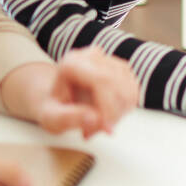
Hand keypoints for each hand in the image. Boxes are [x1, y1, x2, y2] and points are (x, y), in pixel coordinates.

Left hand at [0, 46, 139, 137]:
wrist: (58, 100)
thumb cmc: (53, 109)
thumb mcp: (52, 119)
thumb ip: (69, 119)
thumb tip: (94, 119)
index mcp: (71, 63)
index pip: (101, 80)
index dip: (109, 106)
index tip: (106, 127)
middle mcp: (91, 56)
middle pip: (117, 83)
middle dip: (114, 112)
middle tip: (99, 130)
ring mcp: (108, 60)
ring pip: (129, 87)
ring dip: (120, 112)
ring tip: (100, 124)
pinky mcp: (121, 68)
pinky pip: (133, 90)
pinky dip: (125, 108)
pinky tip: (109, 116)